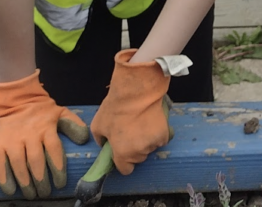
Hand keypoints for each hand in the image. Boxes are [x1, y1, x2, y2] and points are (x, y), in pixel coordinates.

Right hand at [0, 70, 89, 198]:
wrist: (18, 99)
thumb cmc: (43, 111)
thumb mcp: (61, 113)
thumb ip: (73, 125)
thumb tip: (84, 139)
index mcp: (47, 128)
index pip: (54, 151)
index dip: (58, 169)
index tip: (60, 184)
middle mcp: (30, 135)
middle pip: (36, 161)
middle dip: (42, 180)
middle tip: (45, 193)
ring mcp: (13, 140)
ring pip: (19, 164)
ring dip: (25, 183)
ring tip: (31, 194)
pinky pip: (0, 164)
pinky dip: (4, 178)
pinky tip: (11, 190)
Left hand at [90, 49, 173, 174]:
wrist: (137, 92)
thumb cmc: (115, 108)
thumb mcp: (98, 125)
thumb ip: (100, 139)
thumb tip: (104, 143)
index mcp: (122, 154)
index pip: (126, 170)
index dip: (123, 162)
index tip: (122, 152)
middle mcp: (139, 152)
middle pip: (138, 158)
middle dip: (134, 149)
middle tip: (130, 133)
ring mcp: (153, 143)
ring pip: (149, 148)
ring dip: (145, 141)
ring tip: (140, 125)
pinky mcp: (164, 134)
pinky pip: (160, 139)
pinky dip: (156, 134)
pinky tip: (150, 122)